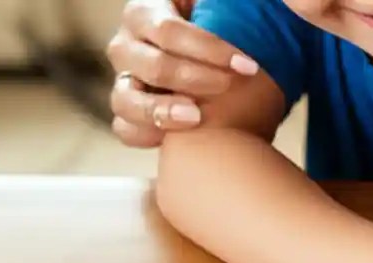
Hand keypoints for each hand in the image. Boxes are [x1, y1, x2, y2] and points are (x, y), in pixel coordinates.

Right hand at [105, 0, 258, 147]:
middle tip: (228, 86)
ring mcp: (123, 81)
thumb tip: (247, 6)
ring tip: (197, 118)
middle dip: (193, 79)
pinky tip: (175, 140)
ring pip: (126, 100)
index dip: (209, 49)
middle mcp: (126, 46)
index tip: (248, 66)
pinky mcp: (127, 114)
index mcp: (144, 13)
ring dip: (162, 111)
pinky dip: (147, 135)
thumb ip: (221, 9)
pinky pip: (125, 129)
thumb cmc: (219, 35)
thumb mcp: (216, 13)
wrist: (212, 69)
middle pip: (150, 66)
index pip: (168, 30)